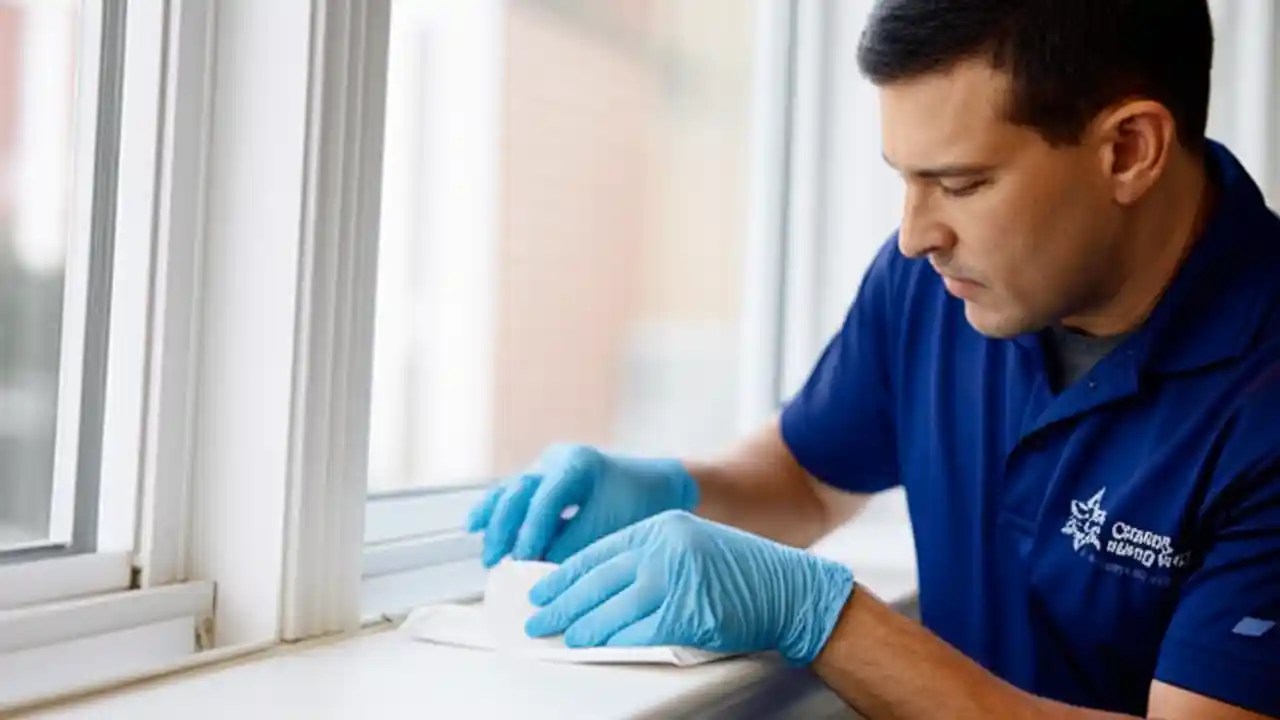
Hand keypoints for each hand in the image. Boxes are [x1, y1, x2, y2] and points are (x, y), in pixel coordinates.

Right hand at [465, 444, 699, 567]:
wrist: (659, 486)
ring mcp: (546, 466)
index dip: (531, 532)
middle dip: (505, 529)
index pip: (545, 499)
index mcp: (577, 464)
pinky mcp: (541, 478)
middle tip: (495, 561)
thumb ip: (572, 546)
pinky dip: (494, 511)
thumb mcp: (610, 527)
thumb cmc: (640, 506)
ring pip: (509, 490)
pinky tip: (474, 526)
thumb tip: (538, 571)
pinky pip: (511, 494)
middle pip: (519, 492)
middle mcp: (556, 459)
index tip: (522, 561)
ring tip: (485, 552)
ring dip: (494, 522)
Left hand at [524, 510, 854, 664]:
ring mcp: (675, 580)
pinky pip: (638, 632)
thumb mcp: (691, 544)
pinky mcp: (686, 614)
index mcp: (661, 527)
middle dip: (561, 602)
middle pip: (597, 580)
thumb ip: (649, 556)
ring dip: (582, 626)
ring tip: (563, 636)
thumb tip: (600, 585)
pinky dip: (613, 642)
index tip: (541, 589)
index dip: (565, 574)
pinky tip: (595, 646)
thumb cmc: (743, 572)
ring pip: (612, 608)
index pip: (598, 551)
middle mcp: (664, 548)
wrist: (791, 590)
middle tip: (536, 618)